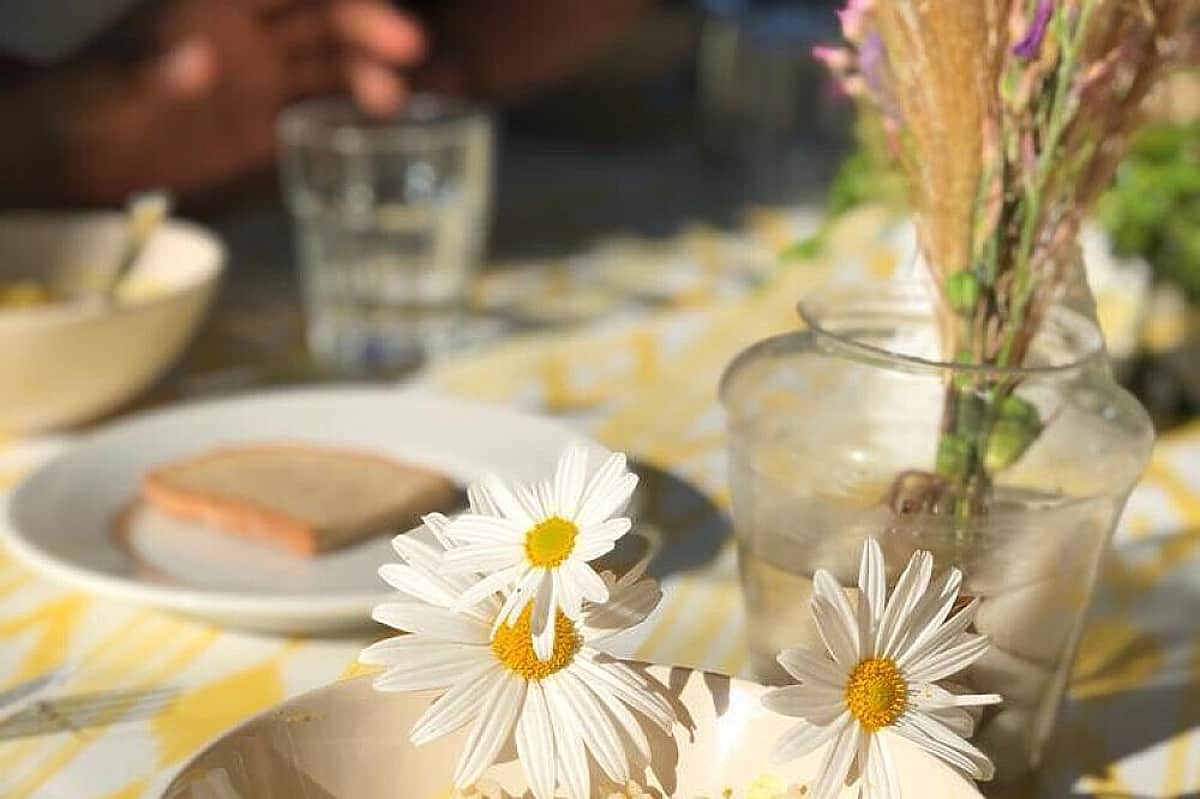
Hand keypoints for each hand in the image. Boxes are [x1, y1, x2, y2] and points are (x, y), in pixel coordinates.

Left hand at [0, 0, 425, 204]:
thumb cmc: (92, 107)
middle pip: (320, 17)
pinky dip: (354, 112)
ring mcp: (262, 79)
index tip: (376, 9)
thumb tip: (201, 59)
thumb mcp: (116, 88)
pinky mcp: (268, 123)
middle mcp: (248, 35)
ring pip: (328, 62)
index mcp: (213, 7)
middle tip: (408, 48)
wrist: (86, 157)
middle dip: (364, 26)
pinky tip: (383, 124)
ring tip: (391, 101)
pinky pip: (321, 110)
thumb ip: (156, 71)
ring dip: (366, 72)